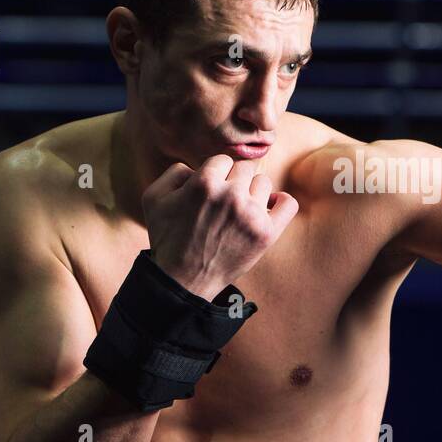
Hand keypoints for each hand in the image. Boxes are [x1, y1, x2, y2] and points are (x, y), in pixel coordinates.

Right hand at [142, 154, 298, 299]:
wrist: (184, 280)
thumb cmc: (168, 238)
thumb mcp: (154, 198)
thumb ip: (175, 171)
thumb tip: (198, 166)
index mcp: (204, 183)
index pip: (223, 160)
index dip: (215, 174)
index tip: (210, 192)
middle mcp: (231, 195)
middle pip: (245, 169)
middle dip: (233, 182)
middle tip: (222, 204)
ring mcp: (251, 215)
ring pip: (263, 182)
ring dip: (252, 193)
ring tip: (238, 211)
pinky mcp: (267, 233)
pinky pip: (288, 203)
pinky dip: (281, 202)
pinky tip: (268, 207)